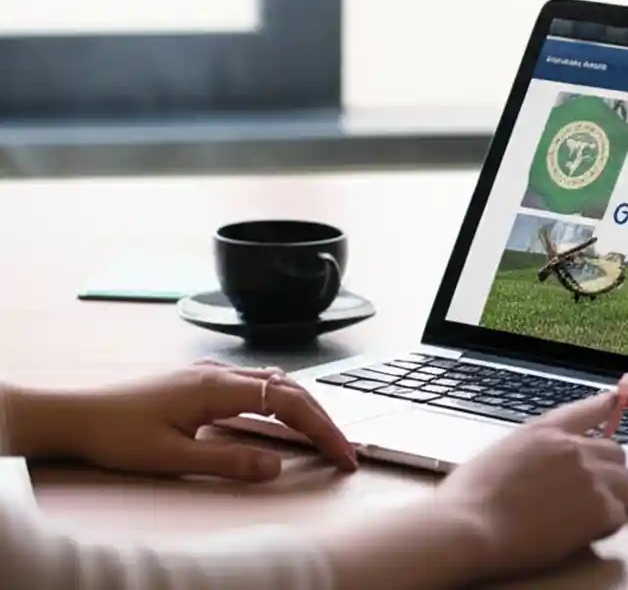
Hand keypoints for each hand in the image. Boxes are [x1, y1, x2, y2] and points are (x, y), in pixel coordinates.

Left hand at [12, 361, 356, 480]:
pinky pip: (256, 382)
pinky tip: (281, 414)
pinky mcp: (199, 380)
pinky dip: (282, 398)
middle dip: (324, 418)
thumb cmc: (115, 435)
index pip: (289, 402)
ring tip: (322, 435)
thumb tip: (277, 465)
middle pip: (291, 387)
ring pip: (275, 381)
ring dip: (305, 406)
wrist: (72, 414)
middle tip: (343, 451)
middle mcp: (218, 373)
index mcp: (217, 388)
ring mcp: (209, 373)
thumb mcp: (172, 458)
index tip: (343, 455)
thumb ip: (227, 460)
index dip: (322, 428)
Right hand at [433, 390, 627, 581]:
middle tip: (587, 493)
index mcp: (543, 432)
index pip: (585, 411)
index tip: (614, 399)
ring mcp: (589, 476)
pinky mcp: (598, 509)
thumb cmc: (467, 498)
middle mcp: (572, 448)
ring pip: (625, 481)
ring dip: (613, 496)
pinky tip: (584, 533)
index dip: (603, 406)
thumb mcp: (497, 454)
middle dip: (606, 470)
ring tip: (588, 516)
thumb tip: (543, 466)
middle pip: (615, 452)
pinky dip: (607, 525)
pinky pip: (620, 514)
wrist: (470, 527)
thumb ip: (530, 452)